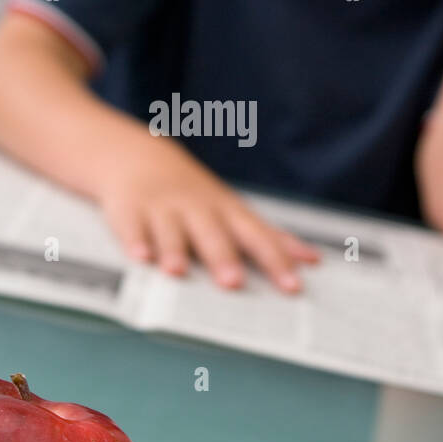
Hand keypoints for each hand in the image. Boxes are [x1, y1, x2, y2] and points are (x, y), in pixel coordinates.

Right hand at [97, 134, 319, 291]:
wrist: (137, 155)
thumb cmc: (194, 195)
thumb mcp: (233, 211)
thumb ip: (270, 238)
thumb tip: (312, 260)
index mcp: (227, 212)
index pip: (257, 237)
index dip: (276, 261)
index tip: (293, 286)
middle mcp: (197, 209)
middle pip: (213, 234)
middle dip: (223, 257)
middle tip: (233, 283)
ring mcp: (162, 208)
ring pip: (171, 230)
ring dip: (175, 250)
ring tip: (178, 272)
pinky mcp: (130, 209)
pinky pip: (131, 226)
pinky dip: (135, 241)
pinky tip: (140, 257)